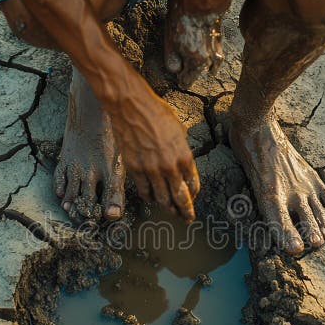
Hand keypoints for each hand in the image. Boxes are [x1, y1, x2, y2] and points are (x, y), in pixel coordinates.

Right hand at [108, 85, 199, 220]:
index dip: (194, 195)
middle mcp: (169, 166)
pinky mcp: (135, 169)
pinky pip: (144, 191)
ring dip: (168, 208)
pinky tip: (152, 199)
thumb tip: (182, 162)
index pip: (193, 184)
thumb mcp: (178, 129)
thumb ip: (181, 149)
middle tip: (187, 219)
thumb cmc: (156, 112)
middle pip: (180, 197)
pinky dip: (149, 198)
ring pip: (162, 198)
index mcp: (184, 155)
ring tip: (171, 213)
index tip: (193, 199)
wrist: (130, 106)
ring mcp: (151, 170)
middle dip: (185, 211)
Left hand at [164, 0, 225, 89]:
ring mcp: (217, 46)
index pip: (188, 81)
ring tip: (196, 62)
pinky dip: (209, 52)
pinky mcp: (220, 34)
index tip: (179, 82)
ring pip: (210, 62)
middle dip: (192, 72)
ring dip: (203, 62)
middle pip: (200, 72)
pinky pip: (215, 50)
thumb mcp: (170, 42)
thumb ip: (172, 59)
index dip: (182, 82)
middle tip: (184, 72)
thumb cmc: (182, 19)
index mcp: (197, 62)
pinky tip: (204, 47)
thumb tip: (176, 70)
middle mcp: (210, 58)